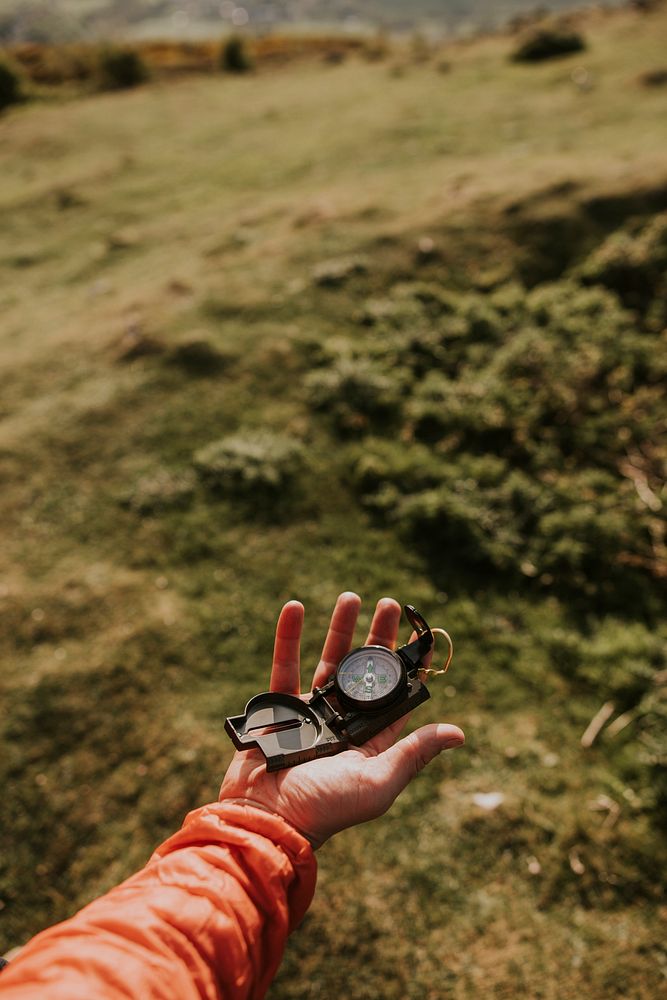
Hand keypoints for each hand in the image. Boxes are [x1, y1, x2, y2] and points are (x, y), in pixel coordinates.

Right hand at [219, 592, 464, 847]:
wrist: (267, 820)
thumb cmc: (326, 809)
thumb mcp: (378, 782)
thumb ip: (414, 752)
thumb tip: (459, 732)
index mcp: (372, 738)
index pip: (398, 694)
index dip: (410, 664)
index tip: (421, 633)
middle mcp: (344, 721)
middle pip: (365, 670)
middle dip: (378, 636)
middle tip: (389, 604)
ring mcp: (311, 712)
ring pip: (328, 660)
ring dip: (339, 627)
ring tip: (352, 596)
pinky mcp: (278, 707)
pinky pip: (284, 664)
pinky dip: (288, 636)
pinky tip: (295, 606)